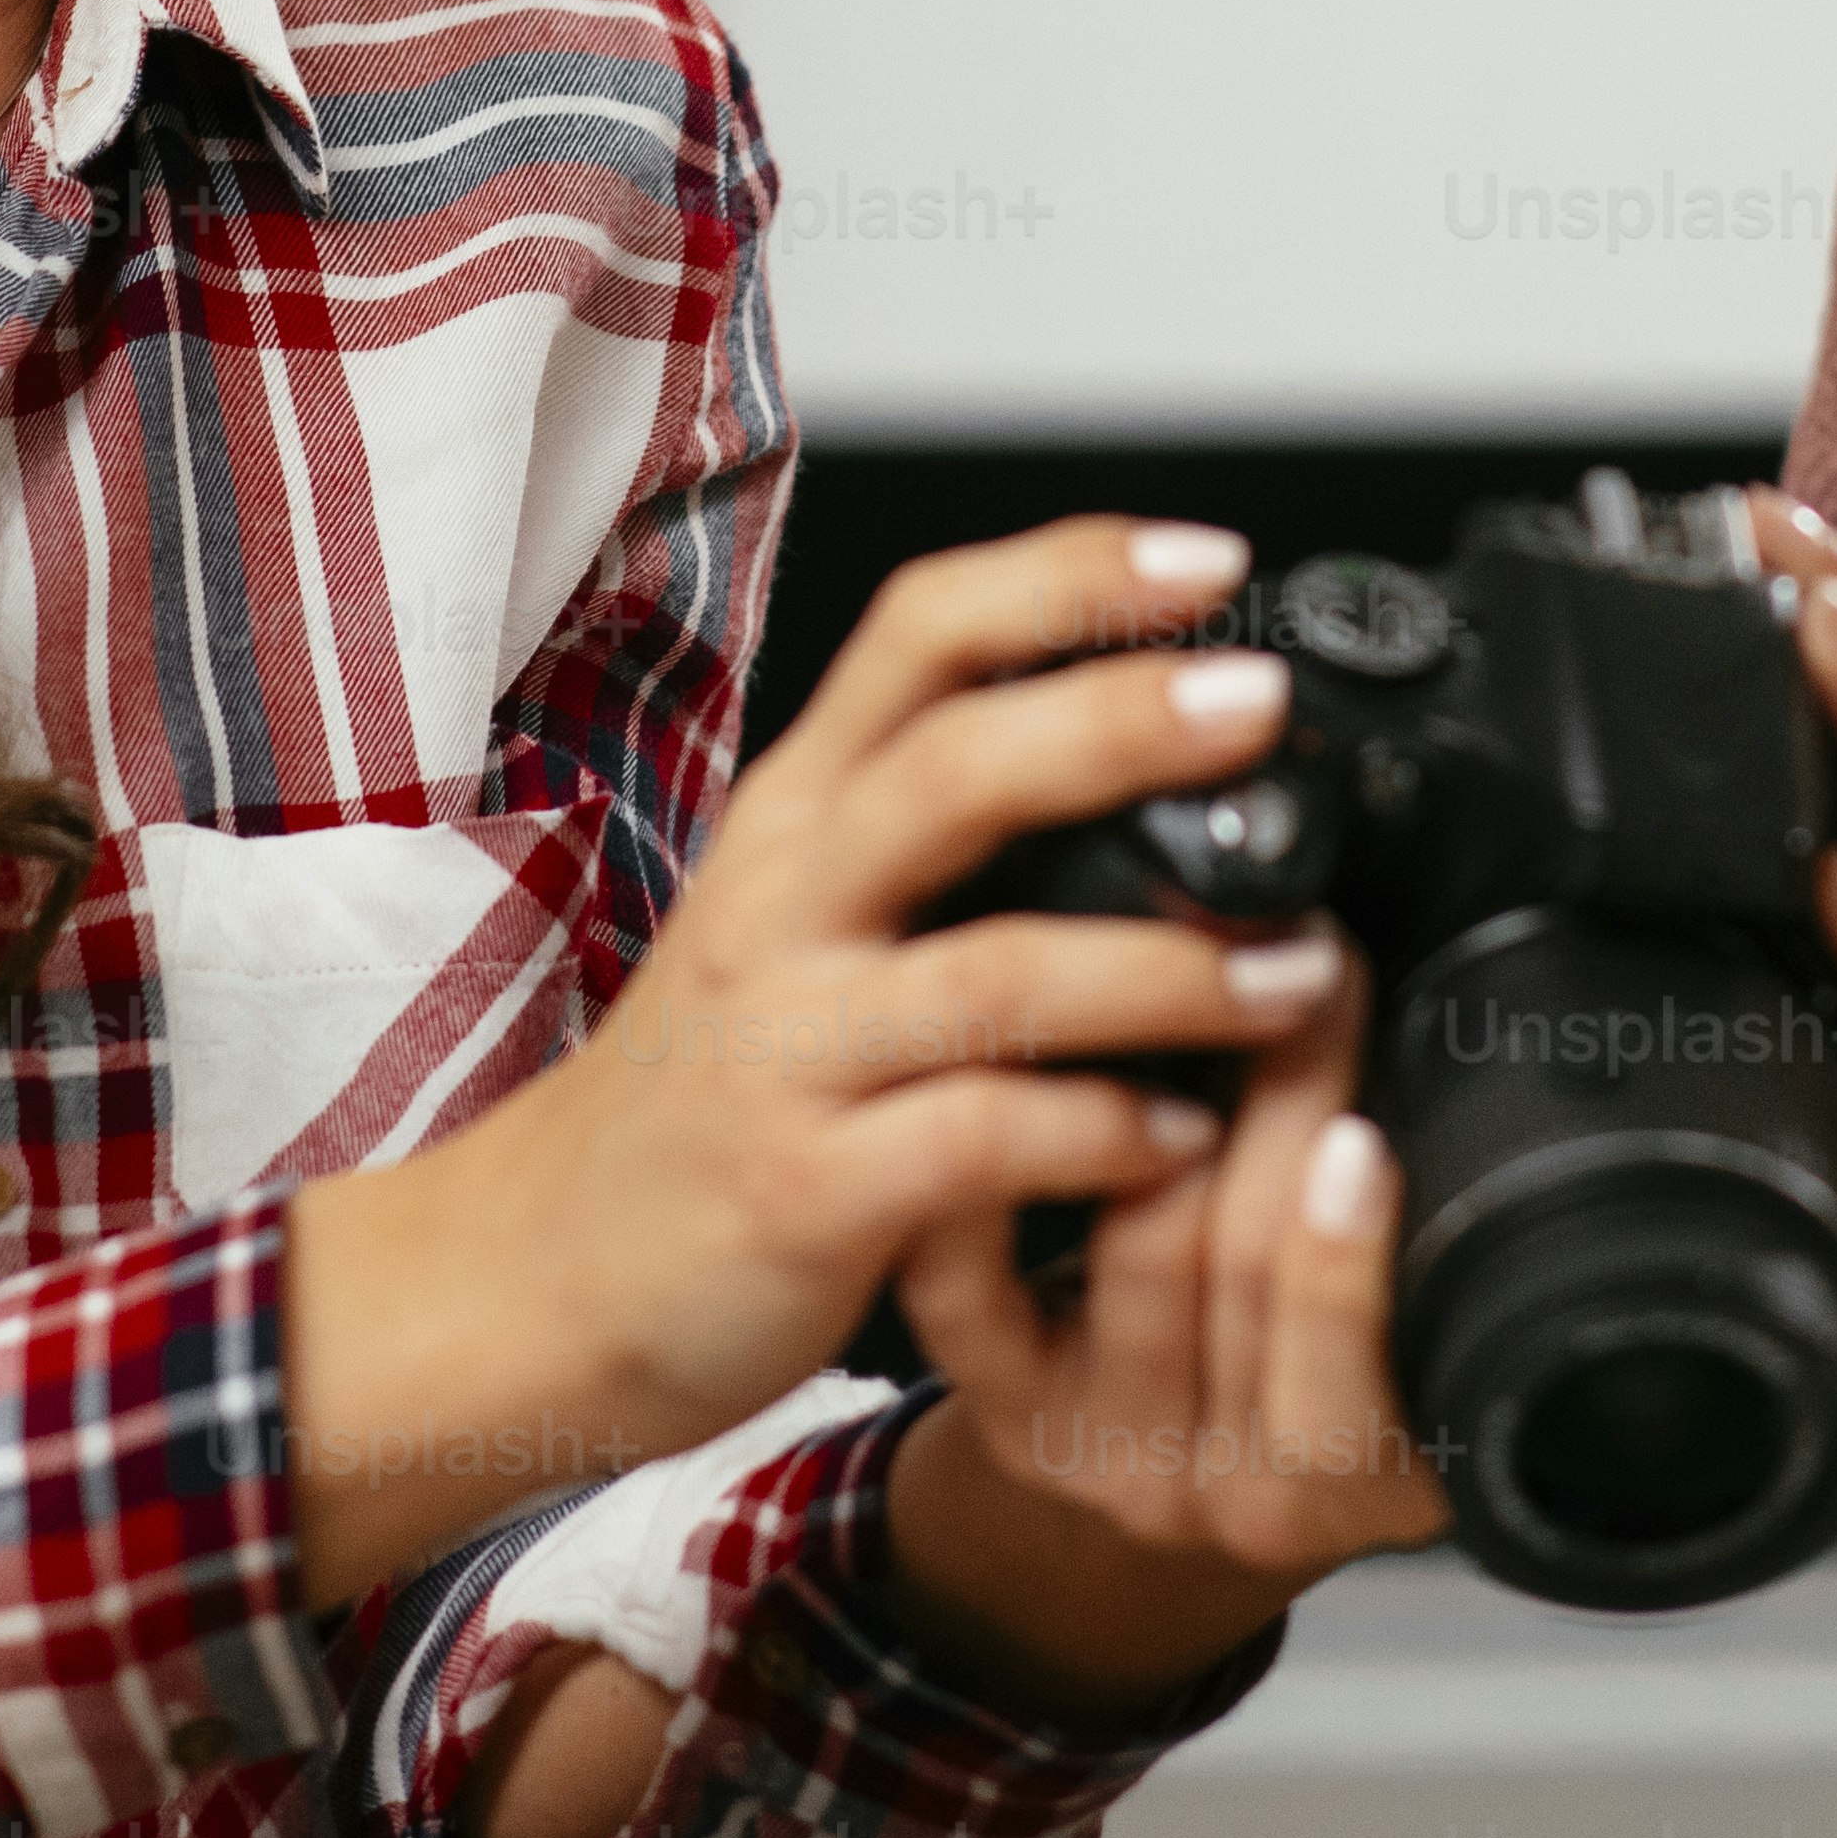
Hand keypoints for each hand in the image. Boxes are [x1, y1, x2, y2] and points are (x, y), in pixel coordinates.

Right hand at [284, 520, 1347, 1605]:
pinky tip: (1188, 1140)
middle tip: (1262, 704)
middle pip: (954, 766)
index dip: (1065, 578)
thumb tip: (1144, 755)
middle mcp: (784, 907)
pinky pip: (981, 1146)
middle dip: (1122, 721)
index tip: (1208, 559)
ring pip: (996, 970)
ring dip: (1172, 970)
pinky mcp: (805, 1192)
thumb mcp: (788, 922)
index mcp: (795, 818)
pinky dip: (1104, 1138)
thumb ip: (929, 840)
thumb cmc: (697, 1096)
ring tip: (1303, 973)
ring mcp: (788, 1048)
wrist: (533, 1278)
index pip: (919, 636)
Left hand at [874, 949, 1448, 1711]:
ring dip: (1169, 1095)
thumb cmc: (1350, 1359)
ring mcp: (1106, 1455)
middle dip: (1285, 1095)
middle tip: (1303, 970)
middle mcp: (1223, 1497)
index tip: (1366, 1129)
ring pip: (1140, 1242)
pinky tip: (1027, 1067)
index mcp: (1355, 1489)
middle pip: (1240, 1268)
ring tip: (1198, 983)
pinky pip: (977, 1277)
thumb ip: (1428, 1229)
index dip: (1347, 1248)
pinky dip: (1004, 1162)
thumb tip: (1427, 1066)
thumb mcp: (1429, 1322)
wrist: (1219, 1453)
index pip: (1346, 1377)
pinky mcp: (1011, 1409)